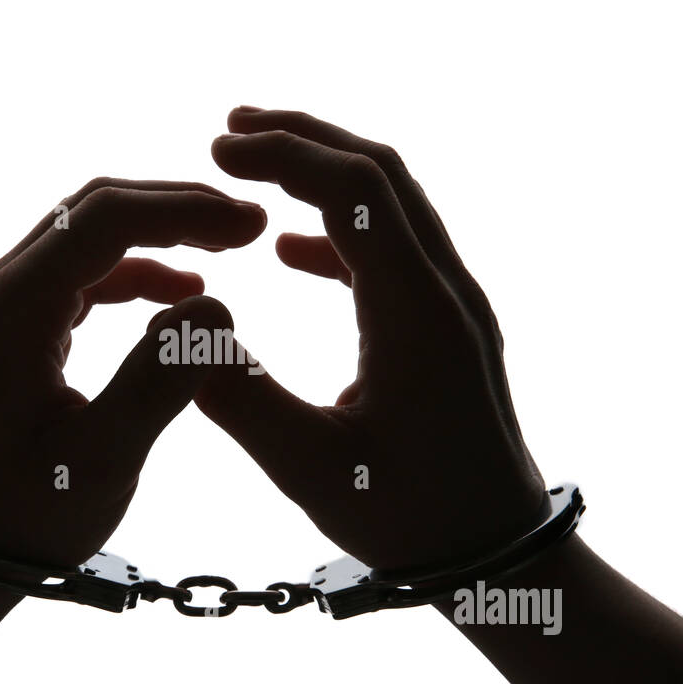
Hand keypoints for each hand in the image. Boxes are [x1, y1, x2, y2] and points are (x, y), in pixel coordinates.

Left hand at [0, 178, 265, 568]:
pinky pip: (79, 277)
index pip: (104, 220)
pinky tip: (180, 292)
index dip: (184, 211)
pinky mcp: (15, 332)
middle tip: (249, 226)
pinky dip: (134, 273)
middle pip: (92, 212)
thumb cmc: (24, 520)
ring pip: (87, 239)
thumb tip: (216, 308)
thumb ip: (160, 380)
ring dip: (157, 234)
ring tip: (228, 247)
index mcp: (11, 311)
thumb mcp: (103, 459)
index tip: (252, 226)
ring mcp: (2, 310)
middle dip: (175, 209)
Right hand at [196, 108, 545, 572]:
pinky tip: (288, 250)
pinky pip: (393, 252)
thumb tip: (183, 330)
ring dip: (325, 176)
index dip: (285, 156)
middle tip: (231, 129)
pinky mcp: (447, 328)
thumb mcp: (312, 469)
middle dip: (306, 139)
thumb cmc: (412, 519)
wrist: (499, 554)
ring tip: (253, 166)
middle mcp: (446, 291)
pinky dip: (338, 234)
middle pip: (382, 174)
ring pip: (393, 205)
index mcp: (417, 312)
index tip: (217, 149)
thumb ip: (241, 398)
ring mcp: (453, 306)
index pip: (354, 192)